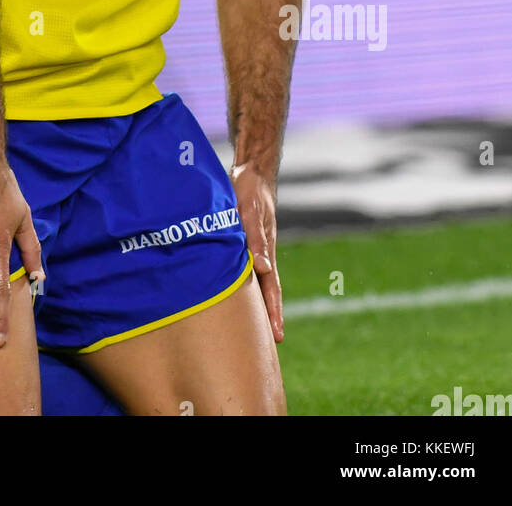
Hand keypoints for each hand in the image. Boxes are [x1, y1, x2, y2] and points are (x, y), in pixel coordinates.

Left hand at [231, 161, 283, 341]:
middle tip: (271, 343)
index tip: (277, 337)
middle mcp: (261, 252)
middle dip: (267, 315)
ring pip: (254, 280)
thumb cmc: (250, 189)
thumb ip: (256, 240)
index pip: (271, 289)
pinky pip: (243, 266)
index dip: (272, 313)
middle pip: (265, 290)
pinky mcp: (242, 238)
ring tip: (252, 325)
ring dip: (253, 301)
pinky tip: (234, 290)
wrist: (251, 170)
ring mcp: (253, 246)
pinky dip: (241, 282)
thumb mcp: (250, 212)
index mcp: (266, 251)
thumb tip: (262, 269)